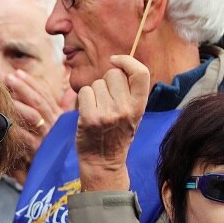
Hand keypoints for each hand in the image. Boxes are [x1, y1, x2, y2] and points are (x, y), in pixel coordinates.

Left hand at [4, 70, 62, 157]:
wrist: (61, 176)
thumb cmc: (59, 150)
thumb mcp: (63, 128)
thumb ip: (65, 109)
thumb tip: (69, 92)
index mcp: (59, 117)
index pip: (45, 95)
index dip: (31, 83)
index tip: (18, 73)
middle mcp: (54, 125)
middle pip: (38, 101)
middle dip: (23, 87)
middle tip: (7, 77)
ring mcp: (47, 137)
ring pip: (33, 116)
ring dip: (18, 103)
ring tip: (4, 94)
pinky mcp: (39, 151)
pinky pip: (25, 136)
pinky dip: (14, 126)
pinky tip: (3, 119)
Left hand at [75, 55, 149, 191]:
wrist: (103, 162)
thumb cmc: (116, 134)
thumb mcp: (132, 114)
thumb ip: (129, 92)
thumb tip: (118, 63)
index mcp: (140, 106)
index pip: (141, 73)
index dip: (128, 61)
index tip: (116, 60)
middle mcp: (126, 109)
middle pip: (113, 74)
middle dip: (106, 82)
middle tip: (105, 101)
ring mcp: (108, 114)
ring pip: (96, 83)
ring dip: (93, 93)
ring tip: (97, 111)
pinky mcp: (90, 118)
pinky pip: (83, 92)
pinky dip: (82, 100)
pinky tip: (87, 114)